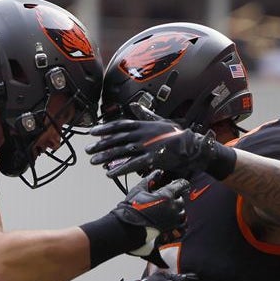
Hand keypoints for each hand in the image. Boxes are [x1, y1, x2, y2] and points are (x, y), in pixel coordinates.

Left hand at [89, 104, 233, 178]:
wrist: (192, 145)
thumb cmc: (177, 133)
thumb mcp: (160, 120)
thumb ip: (145, 114)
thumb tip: (135, 106)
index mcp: (143, 125)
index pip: (119, 125)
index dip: (104, 129)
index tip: (92, 132)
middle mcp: (142, 134)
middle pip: (116, 139)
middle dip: (100, 145)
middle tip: (87, 150)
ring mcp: (146, 147)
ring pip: (121, 152)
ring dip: (106, 157)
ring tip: (93, 161)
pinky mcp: (151, 159)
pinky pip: (132, 165)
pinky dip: (120, 169)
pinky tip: (109, 174)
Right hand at [109, 174, 189, 260]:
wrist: (127, 227)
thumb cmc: (131, 208)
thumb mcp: (139, 189)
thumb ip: (151, 179)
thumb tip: (158, 172)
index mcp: (166, 196)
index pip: (181, 186)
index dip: (181, 183)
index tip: (180, 184)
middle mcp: (172, 208)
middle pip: (181, 200)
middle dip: (175, 198)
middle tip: (167, 199)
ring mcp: (173, 221)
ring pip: (182, 213)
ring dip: (177, 210)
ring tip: (168, 210)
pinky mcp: (171, 231)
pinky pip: (181, 226)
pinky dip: (179, 223)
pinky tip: (173, 221)